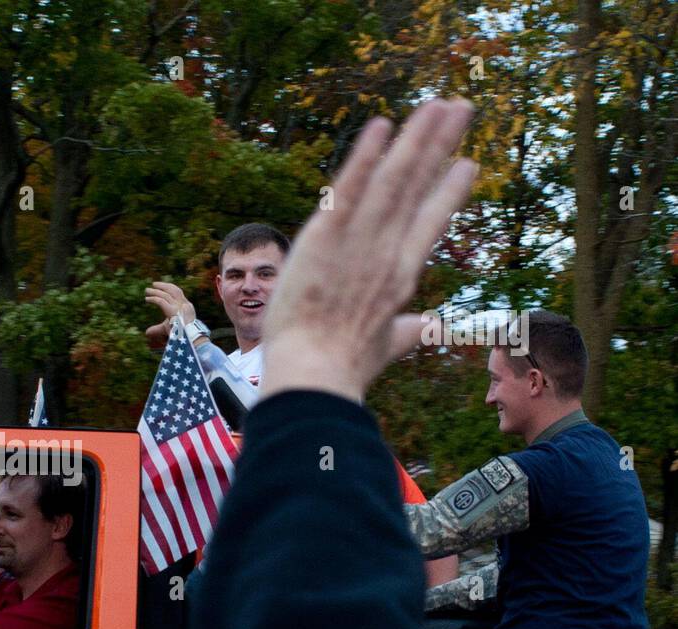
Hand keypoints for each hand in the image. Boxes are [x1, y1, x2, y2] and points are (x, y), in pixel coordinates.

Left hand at [144, 281, 195, 340]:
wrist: (188, 341)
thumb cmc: (180, 337)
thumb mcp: (168, 330)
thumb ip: (158, 329)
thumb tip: (146, 332)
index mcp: (187, 307)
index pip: (178, 294)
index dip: (169, 289)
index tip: (161, 288)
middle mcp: (184, 305)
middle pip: (174, 290)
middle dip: (163, 286)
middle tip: (154, 284)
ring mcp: (179, 307)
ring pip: (166, 295)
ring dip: (156, 291)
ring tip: (147, 290)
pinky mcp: (173, 311)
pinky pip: (161, 301)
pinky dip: (153, 299)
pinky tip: (147, 299)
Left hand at [260, 99, 477, 402]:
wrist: (314, 373)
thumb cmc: (343, 367)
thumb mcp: (383, 348)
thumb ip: (408, 332)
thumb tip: (427, 327)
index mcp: (401, 276)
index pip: (429, 223)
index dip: (447, 192)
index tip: (466, 164)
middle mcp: (388, 251)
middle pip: (417, 188)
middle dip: (440, 145)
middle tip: (461, 108)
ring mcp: (360, 241)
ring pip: (393, 178)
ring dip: (416, 138)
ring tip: (437, 103)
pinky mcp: (327, 236)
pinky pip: (349, 187)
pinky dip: (365, 156)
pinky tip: (381, 125)